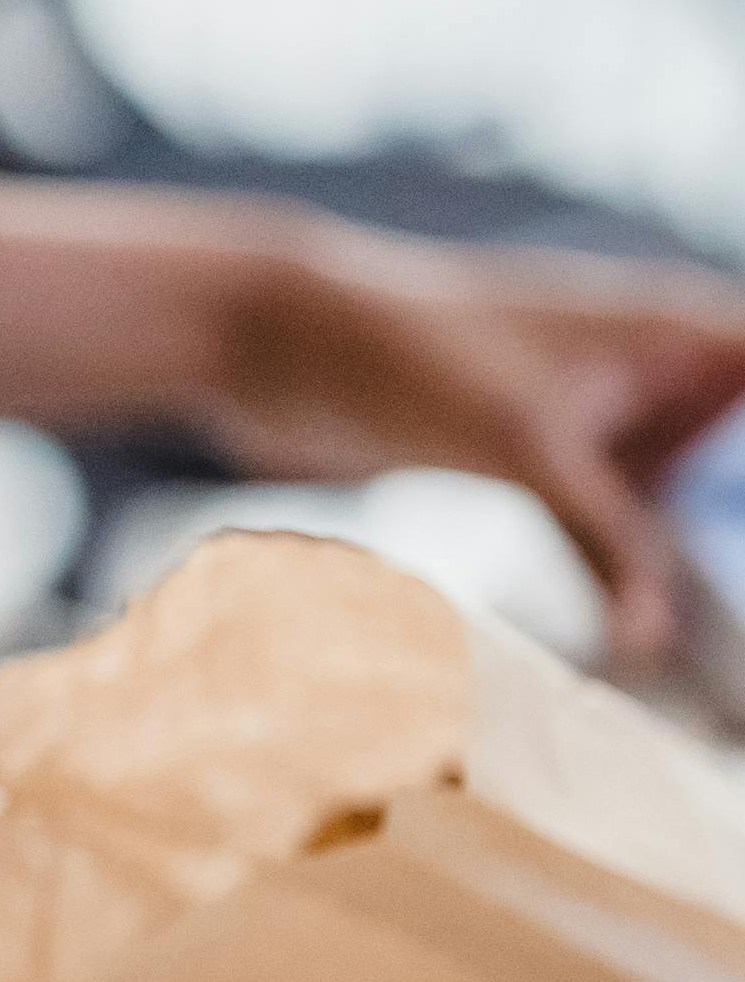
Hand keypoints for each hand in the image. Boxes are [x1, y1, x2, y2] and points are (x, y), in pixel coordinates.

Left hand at [196, 227, 744, 661]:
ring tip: (728, 653)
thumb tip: (659, 645)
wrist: (283, 343)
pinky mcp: (547, 467)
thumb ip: (612, 540)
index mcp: (676, 328)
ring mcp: (603, 421)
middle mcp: (653, 370)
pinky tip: (646, 645)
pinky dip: (636, 579)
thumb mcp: (531, 448)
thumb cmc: (413, 354)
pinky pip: (622, 532)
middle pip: (742, 456)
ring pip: (693, 501)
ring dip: (707, 564)